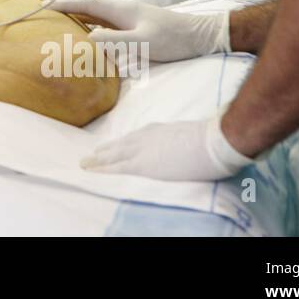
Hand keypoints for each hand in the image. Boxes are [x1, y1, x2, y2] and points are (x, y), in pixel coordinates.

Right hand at [52, 0, 229, 61]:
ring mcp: (128, 18)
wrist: (202, 36)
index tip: (41, 5)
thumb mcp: (142, 42)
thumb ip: (113, 41)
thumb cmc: (174, 38)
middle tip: (43, 14)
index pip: (84, 3)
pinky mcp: (135, 28)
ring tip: (59, 24)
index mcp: (120, 9)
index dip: (62, 4)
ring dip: (77, 18)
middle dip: (65, 8)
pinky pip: (105, 25)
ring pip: (95, 16)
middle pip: (86, 7)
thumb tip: (85, 41)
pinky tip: (88, 36)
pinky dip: (91, 27)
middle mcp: (121, 10)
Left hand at [80, 116, 253, 180]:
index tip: (115, 146)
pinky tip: (91, 169)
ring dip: (98, 158)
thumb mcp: (191, 135)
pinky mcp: (143, 164)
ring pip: (113, 153)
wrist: (212, 142)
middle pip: (121, 143)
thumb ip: (182, 138)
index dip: (124, 142)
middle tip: (92, 154)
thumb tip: (187, 144)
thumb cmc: (210, 139)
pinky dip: (102, 168)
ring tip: (85, 162)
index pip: (136, 137)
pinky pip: (116, 166)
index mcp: (159, 129)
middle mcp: (146, 136)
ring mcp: (143, 149)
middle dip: (106, 149)